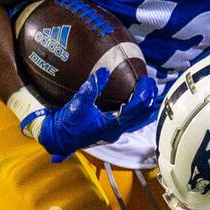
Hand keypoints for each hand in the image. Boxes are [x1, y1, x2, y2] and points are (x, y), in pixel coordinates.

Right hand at [24, 68, 155, 161]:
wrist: (58, 139)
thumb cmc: (68, 124)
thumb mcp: (78, 104)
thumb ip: (91, 88)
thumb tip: (104, 71)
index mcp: (113, 125)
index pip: (137, 108)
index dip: (144, 92)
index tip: (146, 79)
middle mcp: (118, 130)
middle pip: (143, 114)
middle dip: (150, 97)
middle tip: (151, 81)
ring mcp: (115, 131)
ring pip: (139, 118)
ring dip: (145, 104)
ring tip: (148, 89)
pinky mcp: (111, 129)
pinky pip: (131, 119)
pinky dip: (138, 108)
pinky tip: (136, 99)